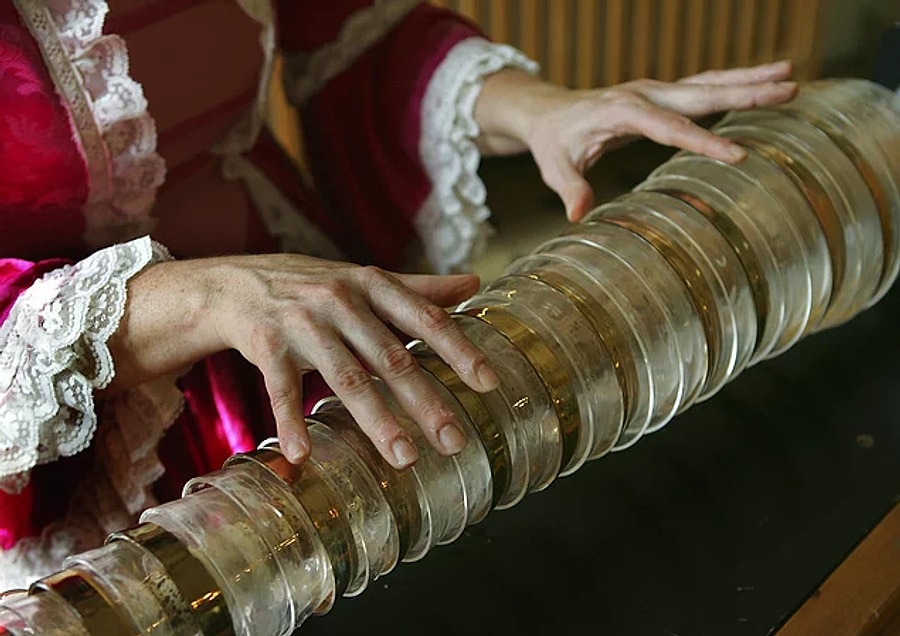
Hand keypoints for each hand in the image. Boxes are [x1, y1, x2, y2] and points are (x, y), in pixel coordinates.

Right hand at [108, 254, 499, 468]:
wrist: (234, 283)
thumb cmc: (313, 285)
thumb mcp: (365, 280)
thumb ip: (419, 288)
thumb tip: (475, 284)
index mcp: (371, 284)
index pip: (424, 318)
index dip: (458, 350)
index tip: (488, 383)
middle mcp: (340, 299)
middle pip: (389, 356)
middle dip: (424, 400)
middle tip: (453, 441)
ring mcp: (302, 320)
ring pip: (345, 376)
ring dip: (375, 418)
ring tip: (403, 458)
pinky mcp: (266, 342)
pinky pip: (281, 387)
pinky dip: (290, 420)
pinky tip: (303, 456)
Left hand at [476, 60, 798, 220]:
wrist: (548, 112)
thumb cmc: (553, 142)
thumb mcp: (554, 168)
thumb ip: (570, 188)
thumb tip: (578, 215)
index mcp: (621, 111)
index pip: (669, 127)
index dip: (703, 143)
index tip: (737, 157)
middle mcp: (643, 94)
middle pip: (700, 93)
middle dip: (745, 93)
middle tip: (787, 90)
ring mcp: (654, 91)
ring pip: (708, 84)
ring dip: (749, 79)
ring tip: (791, 74)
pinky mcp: (661, 96)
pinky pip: (702, 88)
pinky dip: (734, 83)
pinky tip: (763, 80)